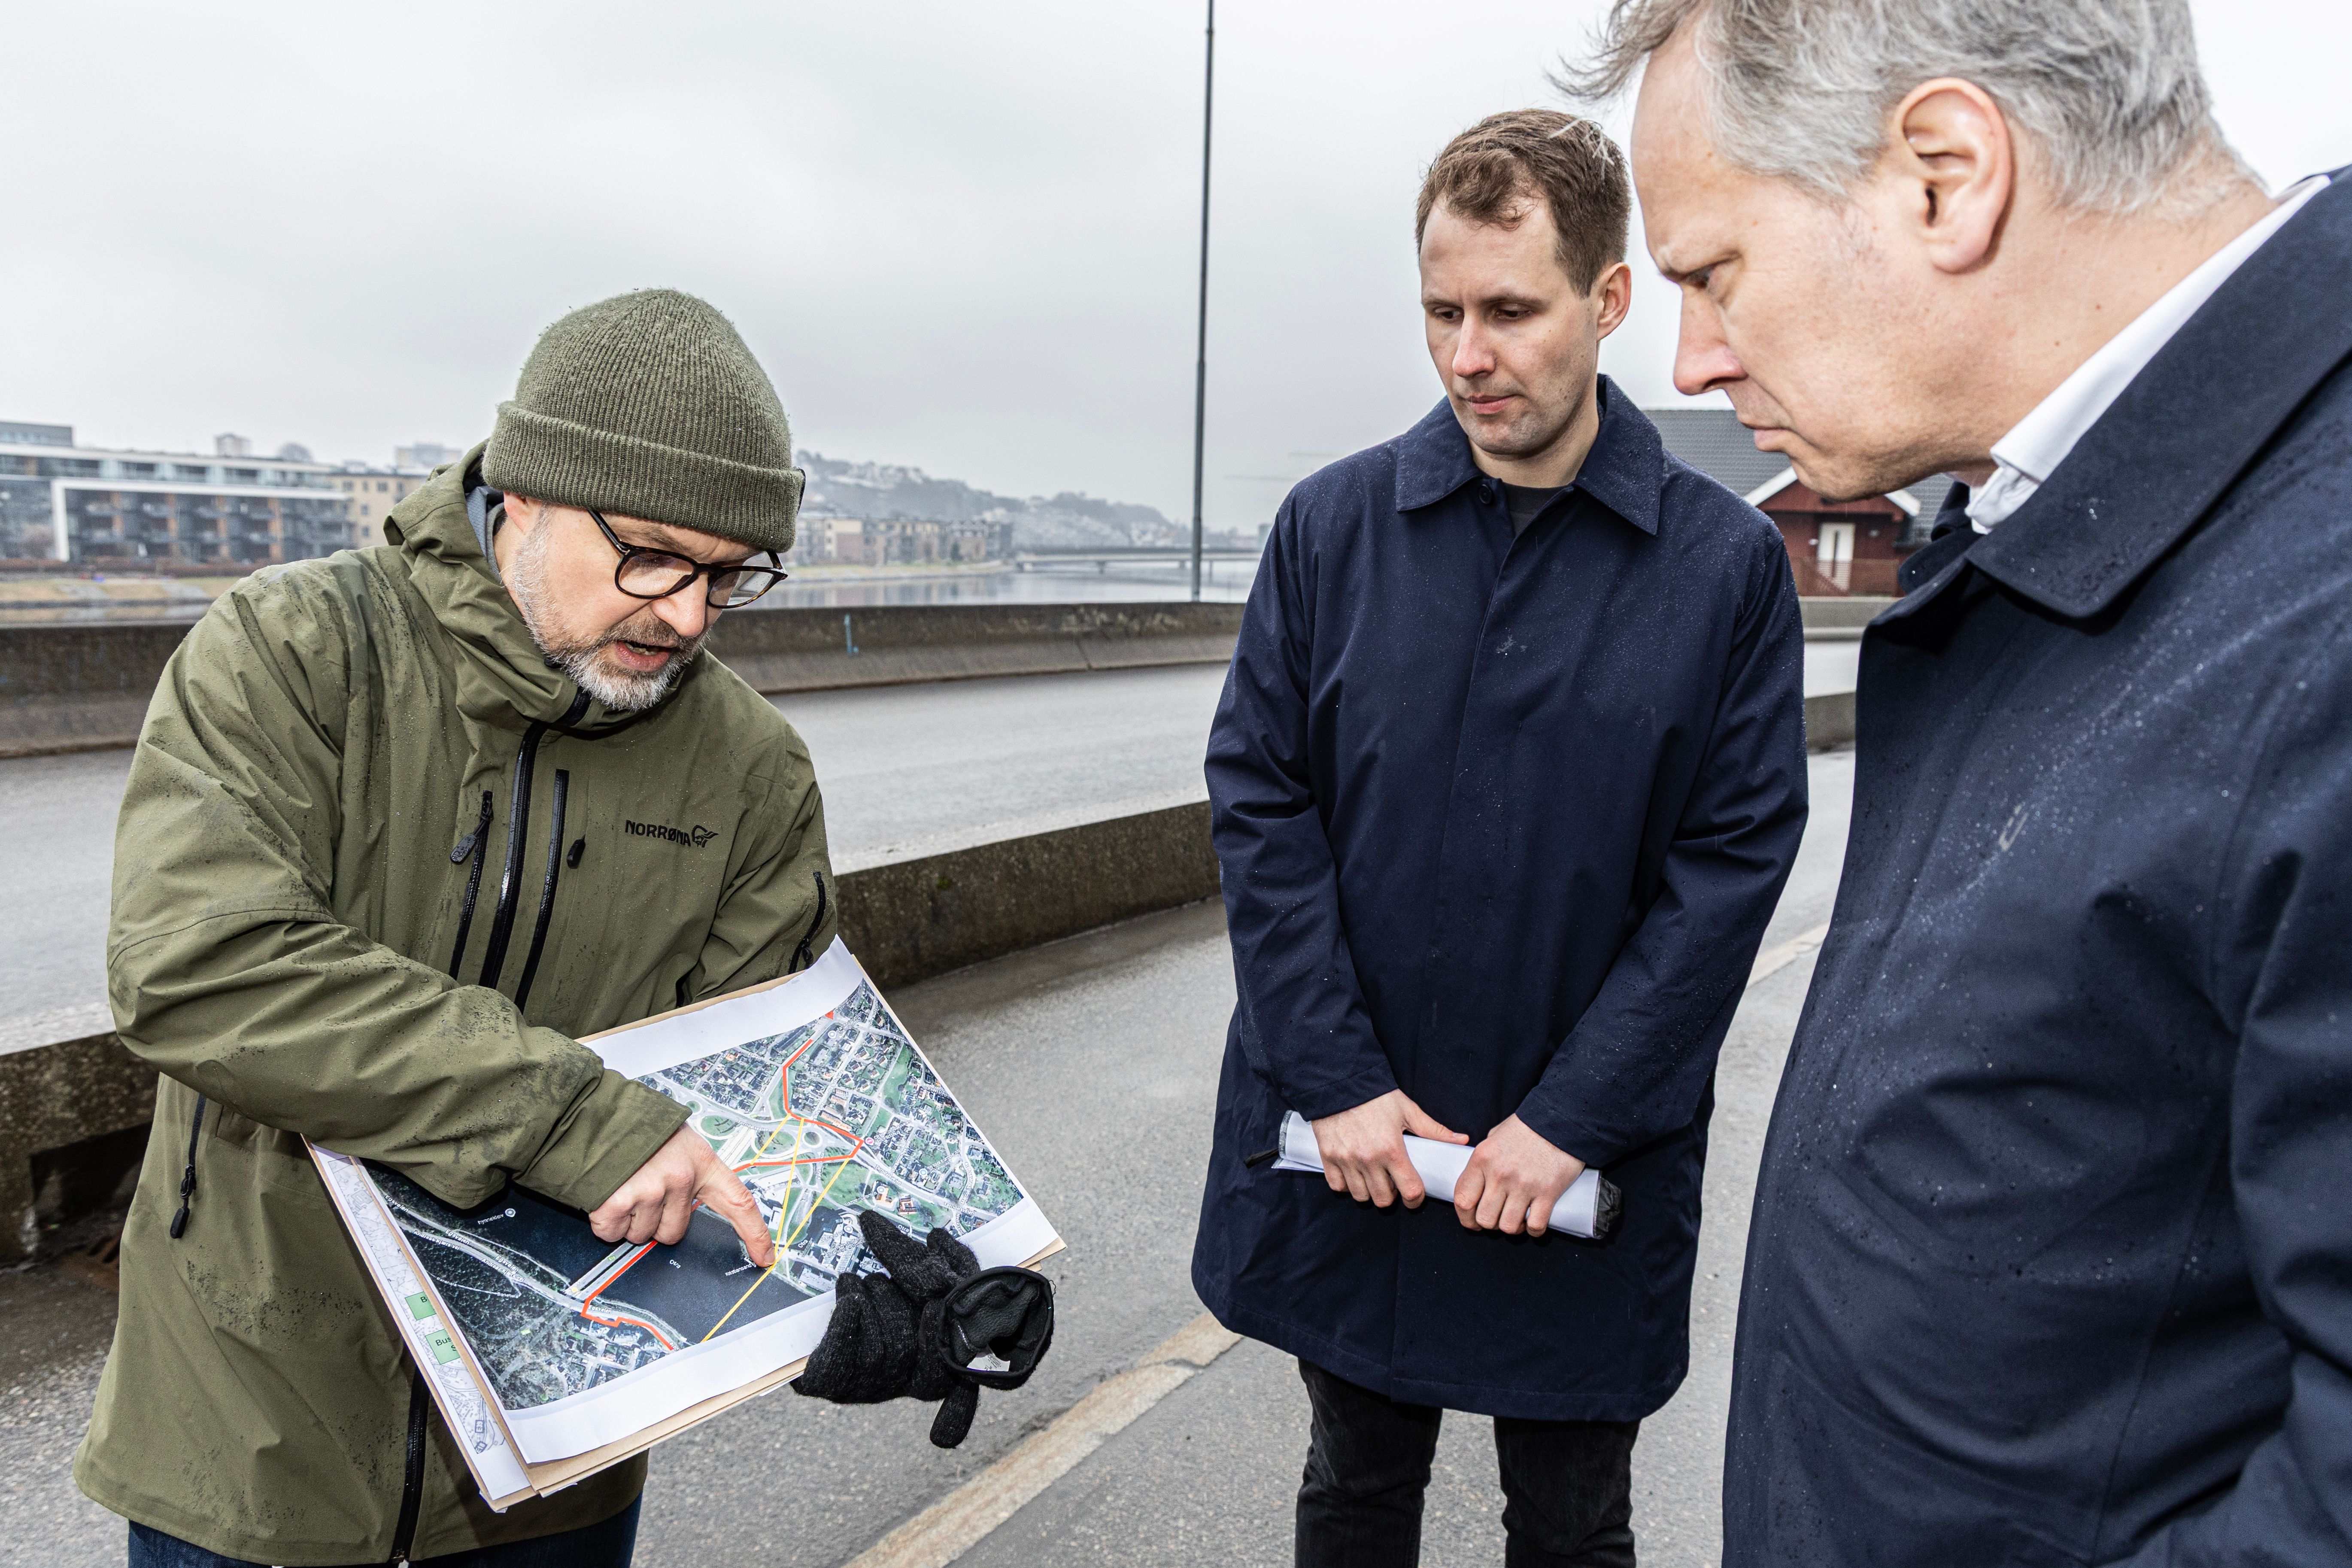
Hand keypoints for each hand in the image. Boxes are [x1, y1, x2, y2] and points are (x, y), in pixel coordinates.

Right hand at [589, 1123, 776, 1266]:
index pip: (738, 1202)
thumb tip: (688, 1211)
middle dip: (656, 1221)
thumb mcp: (676, 1143)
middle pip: (675, 1232)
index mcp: (701, 1162)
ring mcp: (649, 1191)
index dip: (754, 1233)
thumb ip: (689, 1174)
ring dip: (630, 1219)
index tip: (764, 1256)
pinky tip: (605, 1195)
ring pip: (642, 1235)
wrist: (591, 1114)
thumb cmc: (634, 1130)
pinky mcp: (617, 1202)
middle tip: (642, 1191)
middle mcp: (680, 1177)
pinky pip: (613, 1233)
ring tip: (623, 1186)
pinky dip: (606, 1221)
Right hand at [1311, 1089, 1466, 1208]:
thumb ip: (1434, 1130)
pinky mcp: (1328, 1157)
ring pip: (1361, 1196)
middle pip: (1384, 1200)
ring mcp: (1346, 1160)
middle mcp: (1369, 1159)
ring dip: (1370, 1192)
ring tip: (1373, 1178)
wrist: (1341, 1081)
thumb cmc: (1376, 1096)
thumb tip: (1461, 1140)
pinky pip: (1338, 1186)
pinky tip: (1354, 1173)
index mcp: (1392, 1149)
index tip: (1415, 1196)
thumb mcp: (1407, 1110)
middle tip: (1393, 1183)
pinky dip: (1346, 1185)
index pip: (1410, 1191)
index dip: (1416, 1200)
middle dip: (1392, 1196)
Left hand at [1455, 1115, 1585, 1235]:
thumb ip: (1484, 1158)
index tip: (1472, 1221)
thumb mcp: (1495, 1135)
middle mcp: (1500, 1174)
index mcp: (1483, 1159)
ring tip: (1518, 1219)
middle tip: (1498, 1219)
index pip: (1463, 1199)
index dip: (1465, 1217)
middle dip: (1490, 1225)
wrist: (1562, 1119)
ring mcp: (1524, 1185)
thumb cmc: (1528, 1126)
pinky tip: (1535, 1222)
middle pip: (1484, 1219)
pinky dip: (1534, 1230)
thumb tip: (1478, 1178)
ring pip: (1508, 1227)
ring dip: (1512, 1228)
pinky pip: (1535, 1225)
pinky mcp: (1548, 1192)